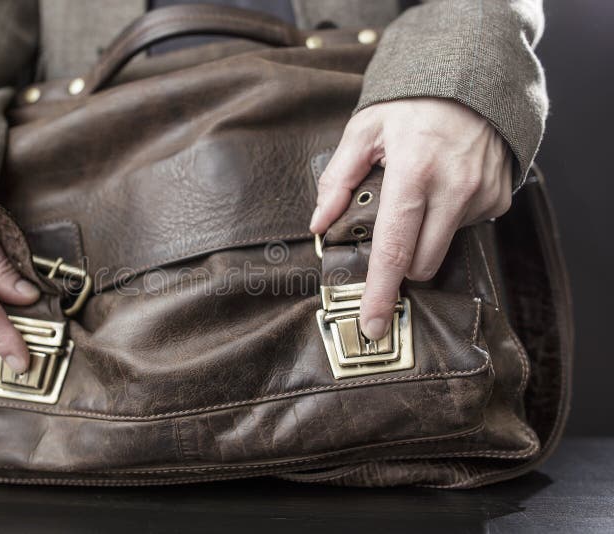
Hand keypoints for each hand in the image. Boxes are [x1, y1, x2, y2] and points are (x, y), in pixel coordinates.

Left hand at [310, 97, 512, 339]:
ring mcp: (481, 195)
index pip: (393, 249)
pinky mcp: (500, 198)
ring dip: (425, 238)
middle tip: (390, 232)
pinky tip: (444, 188)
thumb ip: (337, 179)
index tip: (373, 325)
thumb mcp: (364, 130)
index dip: (381, 293)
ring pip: (444, 249)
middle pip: (421, 263)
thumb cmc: (411, 104)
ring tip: (420, 196)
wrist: (472, 79)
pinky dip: (450, 219)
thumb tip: (320, 224)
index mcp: (414, 173)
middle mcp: (453, 188)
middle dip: (400, 262)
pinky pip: (468, 229)